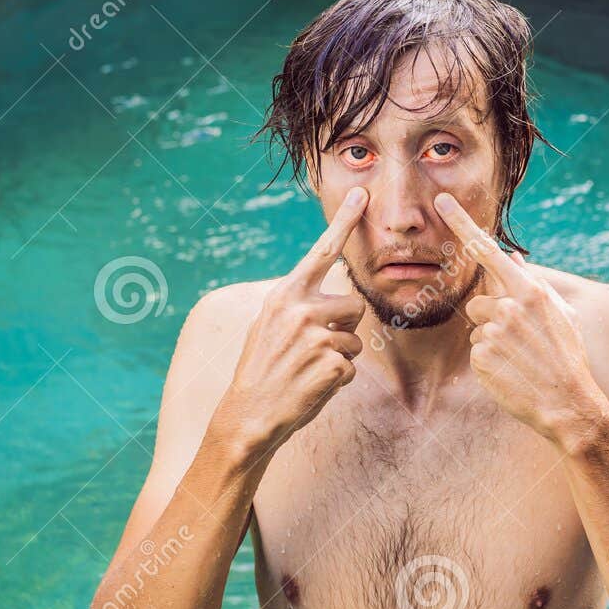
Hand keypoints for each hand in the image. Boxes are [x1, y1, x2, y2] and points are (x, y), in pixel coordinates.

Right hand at [218, 187, 367, 452]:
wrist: (247, 414)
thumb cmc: (263, 370)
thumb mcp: (272, 327)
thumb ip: (300, 305)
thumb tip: (338, 296)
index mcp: (285, 295)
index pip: (321, 252)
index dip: (345, 223)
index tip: (362, 193)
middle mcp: (300, 309)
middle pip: (354, 305)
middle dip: (343, 327)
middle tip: (312, 349)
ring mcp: (316, 336)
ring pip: (355, 339)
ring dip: (340, 357)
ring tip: (308, 369)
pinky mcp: (330, 364)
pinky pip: (351, 368)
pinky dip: (336, 381)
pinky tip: (310, 386)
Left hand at [435, 192, 608, 446]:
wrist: (568, 403)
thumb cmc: (568, 357)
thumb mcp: (561, 315)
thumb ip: (534, 284)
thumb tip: (514, 259)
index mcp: (530, 290)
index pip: (488, 250)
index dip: (462, 224)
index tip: (442, 201)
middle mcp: (509, 306)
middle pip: (479, 301)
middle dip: (493, 317)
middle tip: (520, 341)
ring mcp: (494, 332)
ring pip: (477, 328)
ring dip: (492, 340)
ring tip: (519, 358)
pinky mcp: (481, 357)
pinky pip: (476, 351)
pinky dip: (489, 362)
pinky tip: (511, 372)